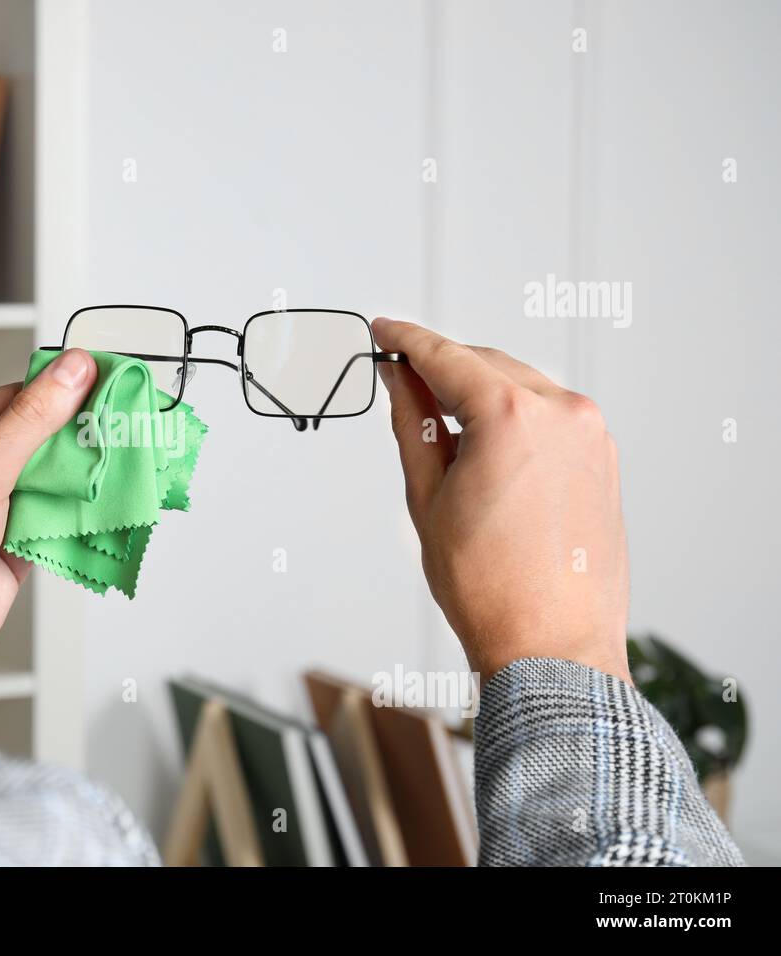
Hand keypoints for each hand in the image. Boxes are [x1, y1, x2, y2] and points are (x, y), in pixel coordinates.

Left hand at [0, 349, 96, 711]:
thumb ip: (30, 422)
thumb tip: (70, 371)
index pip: (16, 398)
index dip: (63, 391)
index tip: (110, 382)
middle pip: (40, 438)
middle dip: (81, 437)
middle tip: (131, 425)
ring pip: (53, 479)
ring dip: (86, 477)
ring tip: (131, 463)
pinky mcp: (13, 544)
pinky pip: (57, 519)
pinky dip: (83, 515)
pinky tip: (112, 504)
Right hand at [372, 318, 629, 682]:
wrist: (552, 644)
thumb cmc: (490, 586)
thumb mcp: (428, 496)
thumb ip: (413, 424)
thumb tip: (400, 381)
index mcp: (511, 415)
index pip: (445, 356)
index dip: (405, 340)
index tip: (383, 331)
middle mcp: (561, 413)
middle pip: (486, 365)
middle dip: (441, 369)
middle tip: (399, 380)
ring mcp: (590, 434)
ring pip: (520, 387)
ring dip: (478, 394)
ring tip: (440, 429)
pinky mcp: (603, 457)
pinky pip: (549, 415)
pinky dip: (512, 417)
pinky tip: (484, 447)